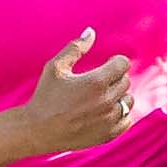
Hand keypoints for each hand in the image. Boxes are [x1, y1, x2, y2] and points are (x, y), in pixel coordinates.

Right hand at [12, 29, 137, 158]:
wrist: (38, 130)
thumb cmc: (45, 97)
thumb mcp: (55, 67)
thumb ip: (75, 48)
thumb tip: (91, 32)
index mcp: (96, 82)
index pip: (122, 64)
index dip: (115, 62)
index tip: (106, 64)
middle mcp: (106, 101)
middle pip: (125, 81)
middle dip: (114, 78)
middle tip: (98, 82)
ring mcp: (109, 120)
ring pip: (128, 101)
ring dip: (119, 96)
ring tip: (102, 97)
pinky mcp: (108, 135)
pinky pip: (127, 121)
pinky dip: (121, 115)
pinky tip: (107, 112)